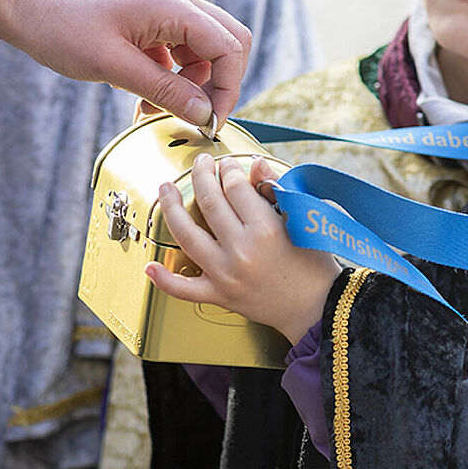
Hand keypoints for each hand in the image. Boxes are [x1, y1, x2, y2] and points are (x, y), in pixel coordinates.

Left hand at [0, 0, 251, 126]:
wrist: (25, 7)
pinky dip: (174, 79)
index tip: (209, 122)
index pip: (228, 47)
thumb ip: (165, 90)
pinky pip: (183, 52)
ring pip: (207, 51)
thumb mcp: (113, 67)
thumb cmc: (62, 30)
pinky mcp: (155, 23)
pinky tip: (147, 98)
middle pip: (230, 43)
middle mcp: (179, 3)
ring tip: (156, 110)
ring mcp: (168, 11)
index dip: (228, 88)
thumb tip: (204, 115)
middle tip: (199, 116)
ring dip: (193, 85)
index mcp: (174, 7)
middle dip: (221, 84)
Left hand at [144, 155, 339, 344]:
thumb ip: (275, 187)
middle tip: (198, 164)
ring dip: (171, 209)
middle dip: (201, 176)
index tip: (228, 163)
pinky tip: (151, 264)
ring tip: (165, 190)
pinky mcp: (220, 296)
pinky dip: (164, 279)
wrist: (316, 306)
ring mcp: (226, 275)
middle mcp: (242, 250)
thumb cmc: (314, 261)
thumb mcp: (302, 218)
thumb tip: (254, 163)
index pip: (236, 187)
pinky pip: (184, 289)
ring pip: (187, 236)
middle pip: (210, 203)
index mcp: (266, 228)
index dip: (229, 169)